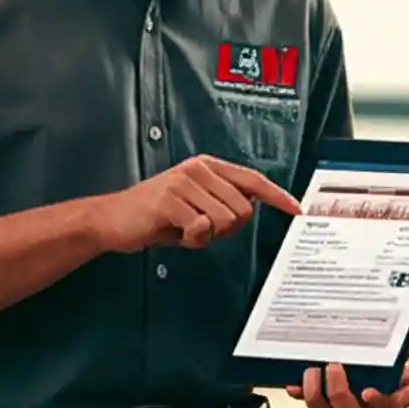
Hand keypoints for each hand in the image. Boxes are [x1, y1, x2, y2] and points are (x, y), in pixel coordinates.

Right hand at [91, 154, 300, 251]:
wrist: (112, 219)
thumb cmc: (156, 215)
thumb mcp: (194, 203)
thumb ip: (222, 201)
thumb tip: (252, 208)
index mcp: (208, 167)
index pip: (252, 179)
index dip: (277, 196)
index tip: (297, 209)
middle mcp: (198, 169)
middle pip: (244, 208)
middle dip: (229, 229)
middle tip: (202, 230)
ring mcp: (184, 183)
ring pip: (225, 220)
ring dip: (208, 236)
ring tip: (184, 229)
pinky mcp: (170, 200)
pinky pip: (201, 229)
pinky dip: (191, 240)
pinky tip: (175, 233)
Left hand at [285, 349, 408, 407]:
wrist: (382, 364)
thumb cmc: (396, 364)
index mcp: (392, 402)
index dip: (379, 403)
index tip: (368, 391)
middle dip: (340, 393)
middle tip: (334, 367)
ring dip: (316, 396)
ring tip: (312, 372)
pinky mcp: (326, 404)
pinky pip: (310, 404)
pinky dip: (300, 394)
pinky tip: (293, 383)